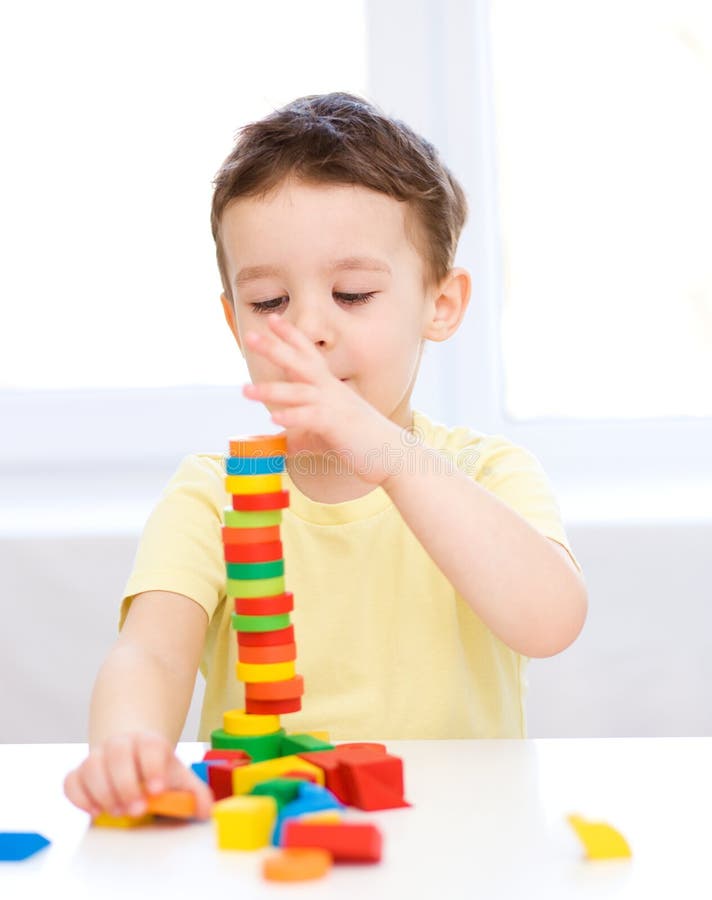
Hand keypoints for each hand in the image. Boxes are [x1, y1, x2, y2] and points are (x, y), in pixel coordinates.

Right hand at [63, 731, 213, 819]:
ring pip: (92, 765)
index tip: (157, 790)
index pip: (150, 746)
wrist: (132, 758)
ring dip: (103, 791)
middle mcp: (122, 744)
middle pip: (118, 752)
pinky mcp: (79, 773)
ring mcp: (98, 756)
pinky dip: (79, 796)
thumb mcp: (180, 779)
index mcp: (149, 743)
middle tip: (136, 809)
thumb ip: (196, 794)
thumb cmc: (157, 772)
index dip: (152, 766)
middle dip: (126, 783)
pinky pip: (71, 780)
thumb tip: (206, 811)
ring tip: (118, 812)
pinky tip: (94, 810)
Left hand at [242, 314, 402, 485]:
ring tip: (245, 390)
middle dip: (275, 349)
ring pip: (298, 393)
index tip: (272, 319)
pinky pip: (311, 418)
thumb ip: (306, 434)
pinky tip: (274, 419)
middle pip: (299, 363)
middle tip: (251, 336)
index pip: (308, 354)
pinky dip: (292, 418)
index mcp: (330, 387)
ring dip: (271, 390)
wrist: (392, 453)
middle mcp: (331, 391)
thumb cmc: (362, 442)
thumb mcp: (330, 433)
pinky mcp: (336, 426)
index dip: (291, 336)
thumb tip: (288, 442)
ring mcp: (334, 406)